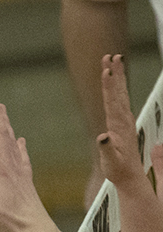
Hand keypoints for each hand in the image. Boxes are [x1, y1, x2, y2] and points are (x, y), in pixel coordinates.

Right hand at [0, 89, 56, 231]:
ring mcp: (19, 170)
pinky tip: (21, 139)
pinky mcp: (25, 179)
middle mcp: (8, 164)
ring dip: (4, 121)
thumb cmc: (9, 222)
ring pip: (10, 138)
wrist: (37, 230)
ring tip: (1, 106)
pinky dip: (20, 145)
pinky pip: (22, 156)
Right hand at [100, 54, 151, 192]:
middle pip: (119, 91)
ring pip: (121, 93)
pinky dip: (116, 87)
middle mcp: (124, 119)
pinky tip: (115, 82)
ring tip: (113, 61)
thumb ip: (107, 150)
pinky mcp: (123, 122)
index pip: (113, 101)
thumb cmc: (118, 170)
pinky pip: (119, 99)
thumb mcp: (111, 162)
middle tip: (112, 56)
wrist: (130, 175)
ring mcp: (125, 119)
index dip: (109, 86)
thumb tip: (102, 137)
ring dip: (117, 76)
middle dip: (115, 73)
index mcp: (119, 125)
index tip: (106, 71)